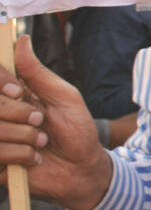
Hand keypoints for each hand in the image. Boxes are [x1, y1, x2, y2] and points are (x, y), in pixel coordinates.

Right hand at [0, 35, 112, 209]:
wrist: (83, 169)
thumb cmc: (77, 130)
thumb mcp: (64, 97)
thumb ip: (39, 72)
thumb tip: (21, 40)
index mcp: (12, 95)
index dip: (1, 82)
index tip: (19, 91)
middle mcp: (0, 114)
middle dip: (20, 113)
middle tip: (41, 122)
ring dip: (25, 137)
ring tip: (42, 143)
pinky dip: (20, 155)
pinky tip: (34, 160)